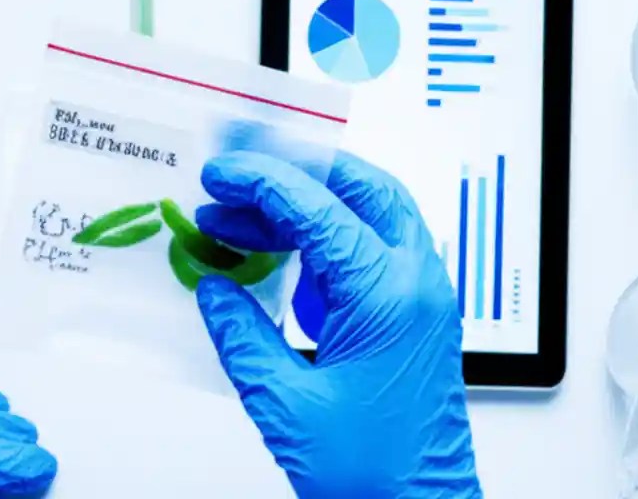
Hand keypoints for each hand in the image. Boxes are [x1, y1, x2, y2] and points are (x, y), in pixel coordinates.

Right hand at [194, 150, 480, 497]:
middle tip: (239, 173)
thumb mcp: (284, 405)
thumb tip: (214, 290)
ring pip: (370, 214)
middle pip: (361, 187)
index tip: (219, 173)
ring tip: (240, 218)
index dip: (260, 181)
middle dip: (295, 170)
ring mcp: (423, 299)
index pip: (317, 206)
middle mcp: (417, 285)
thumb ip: (241, 336)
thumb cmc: (375, 478)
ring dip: (306, 205)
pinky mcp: (415, 319)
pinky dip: (324, 240)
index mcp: (388, 296)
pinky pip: (371, 252)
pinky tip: (276, 258)